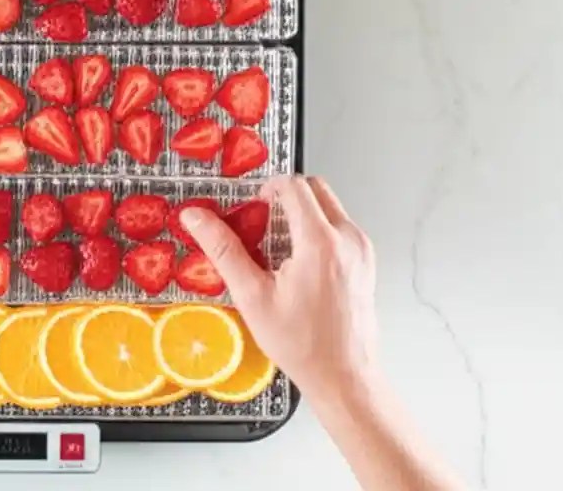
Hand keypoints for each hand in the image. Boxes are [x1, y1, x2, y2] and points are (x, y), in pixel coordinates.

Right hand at [179, 175, 379, 400]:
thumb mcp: (252, 296)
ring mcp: (362, 250)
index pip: (295, 187)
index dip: (268, 189)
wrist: (343, 375)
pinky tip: (299, 265)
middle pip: (316, 189)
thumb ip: (223, 249)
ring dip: (303, 214)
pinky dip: (319, 232)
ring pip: (330, 208)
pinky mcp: (367, 262)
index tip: (252, 209)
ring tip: (279, 249)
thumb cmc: (299, 342)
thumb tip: (195, 217)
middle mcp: (349, 239)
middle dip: (287, 197)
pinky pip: (341, 229)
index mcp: (320, 242)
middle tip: (263, 224)